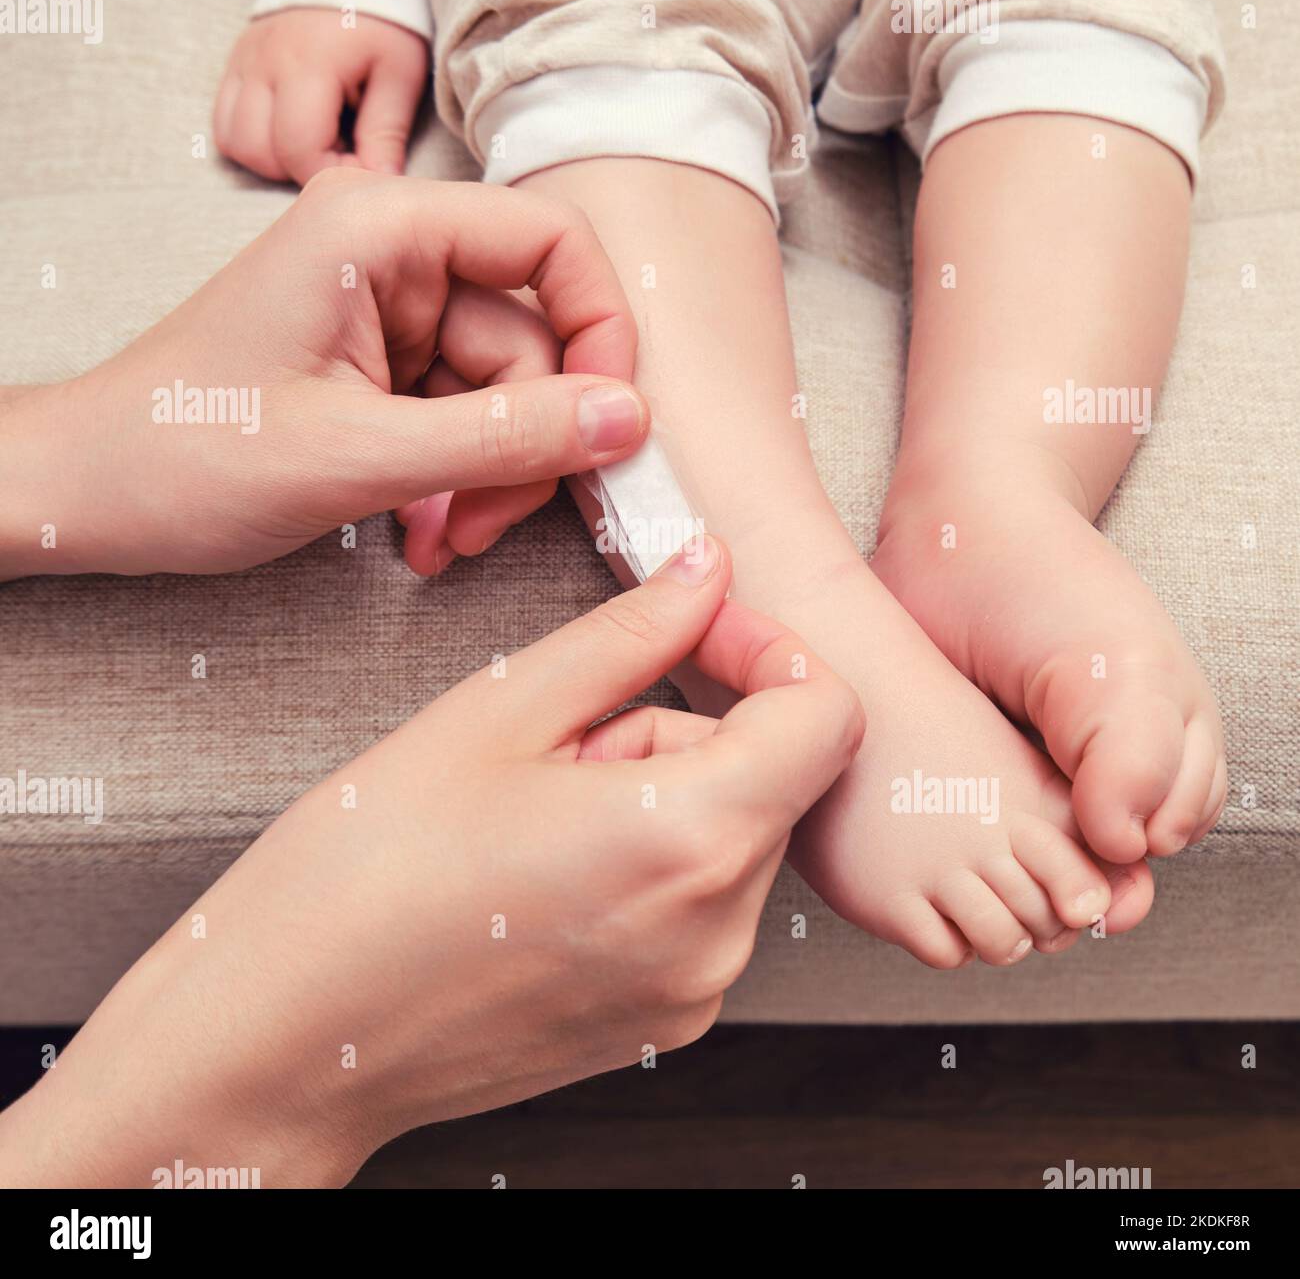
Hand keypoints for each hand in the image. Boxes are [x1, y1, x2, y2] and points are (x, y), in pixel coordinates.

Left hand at [0, 169, 644, 577]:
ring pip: (506, 396)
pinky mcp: (383, 368)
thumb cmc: (185, 454)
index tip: (607, 424)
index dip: (599, 330)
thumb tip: (626, 419)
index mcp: (380, 227)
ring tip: (441, 540)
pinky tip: (424, 531)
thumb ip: (503, 436)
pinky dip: (459, 485)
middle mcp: (392, 256)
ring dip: (489, 482)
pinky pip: (466, 421)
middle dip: (521, 449)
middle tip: (480, 527)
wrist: (92, 496)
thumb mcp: (359, 455)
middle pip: (533, 342)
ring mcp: (389, 315)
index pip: (549, 241)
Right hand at [0, 538, 863, 1185]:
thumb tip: (706, 570)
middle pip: (768, 774)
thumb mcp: (498, 711)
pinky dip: (648, 862)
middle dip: (679, 728)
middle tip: (556, 743)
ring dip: (658, 795)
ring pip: (729, 835)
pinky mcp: (663, 1020)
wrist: (289, 1033)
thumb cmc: (367, 868)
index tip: (701, 629)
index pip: (828, 717)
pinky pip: (697, 903)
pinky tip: (544, 870)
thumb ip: (630, 632)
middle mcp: (716, 929)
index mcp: (689, 837)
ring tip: (534, 816)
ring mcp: (694, 988)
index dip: (771, 651)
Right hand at [214, 8, 428, 182]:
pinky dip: (253, 142)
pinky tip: (291, 132)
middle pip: (259, 152)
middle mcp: (262, 63)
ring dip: (273, 159)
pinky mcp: (234, 65)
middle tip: (341, 152)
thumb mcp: (400, 74)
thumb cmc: (383, 26)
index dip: (331, 174)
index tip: (363, 164)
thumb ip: (386, 132)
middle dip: (301, 170)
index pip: (299, 149)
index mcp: (307, 65)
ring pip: (233, 142)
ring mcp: (241, 63)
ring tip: (316, 142)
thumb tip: (381, 183)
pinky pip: (223, 124)